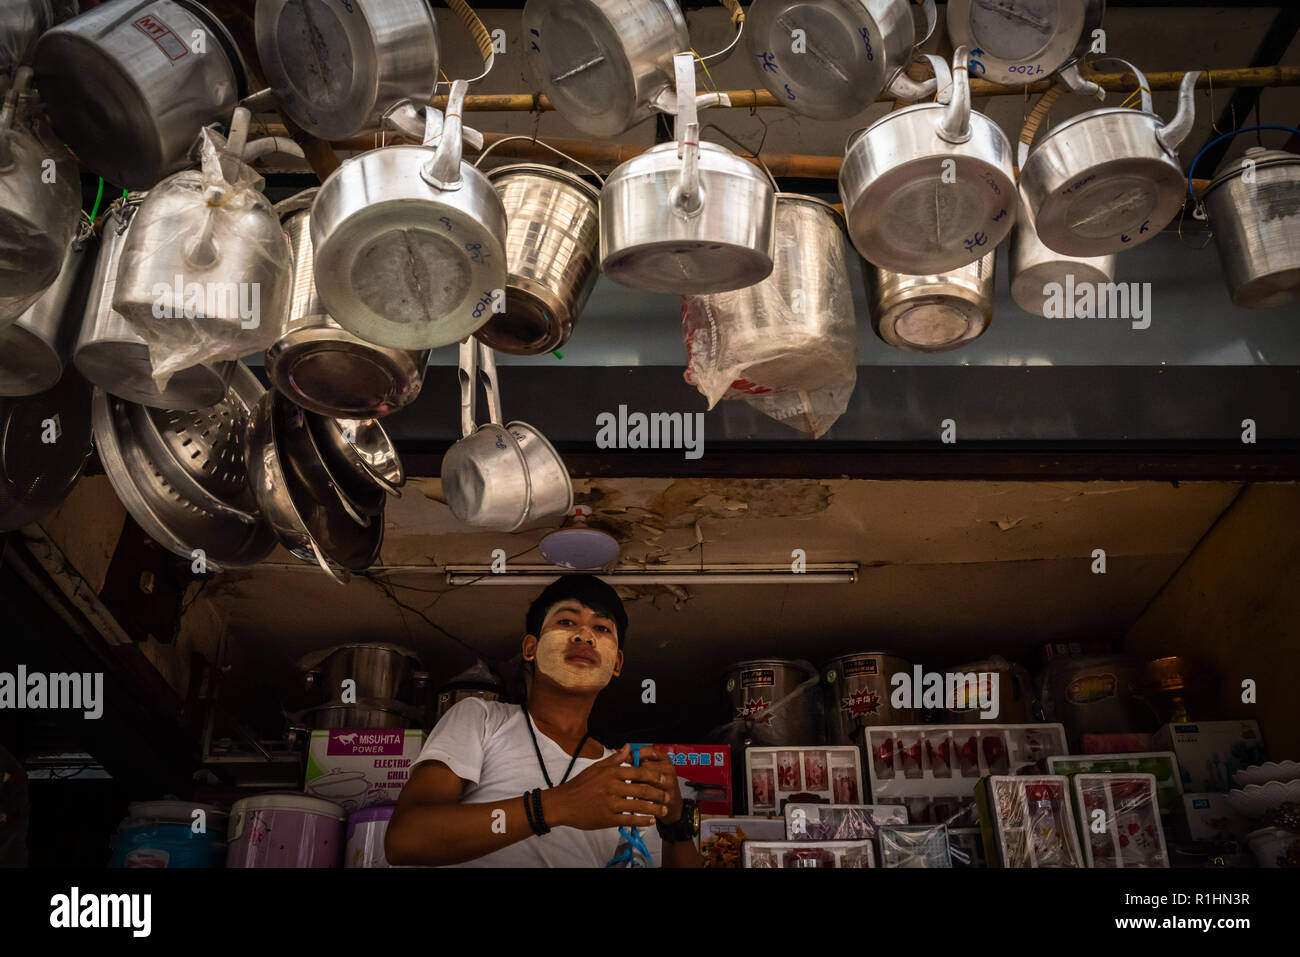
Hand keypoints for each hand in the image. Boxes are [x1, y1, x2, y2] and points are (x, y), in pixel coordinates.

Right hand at [543, 745, 672, 831]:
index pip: (638, 772)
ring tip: (664, 810)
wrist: (564, 803)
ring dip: (654, 808)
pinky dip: (642, 820)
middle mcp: (612, 786)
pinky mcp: (608, 818)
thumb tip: (629, 747)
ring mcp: (610, 803)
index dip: (654, 776)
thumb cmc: (580, 784)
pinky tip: (650, 821)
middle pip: (642, 789)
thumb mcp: (596, 767)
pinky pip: (629, 819)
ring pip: (638, 805)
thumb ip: (614, 759)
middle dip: (658, 793)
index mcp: (611, 772)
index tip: (664, 779)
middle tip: (669, 796)